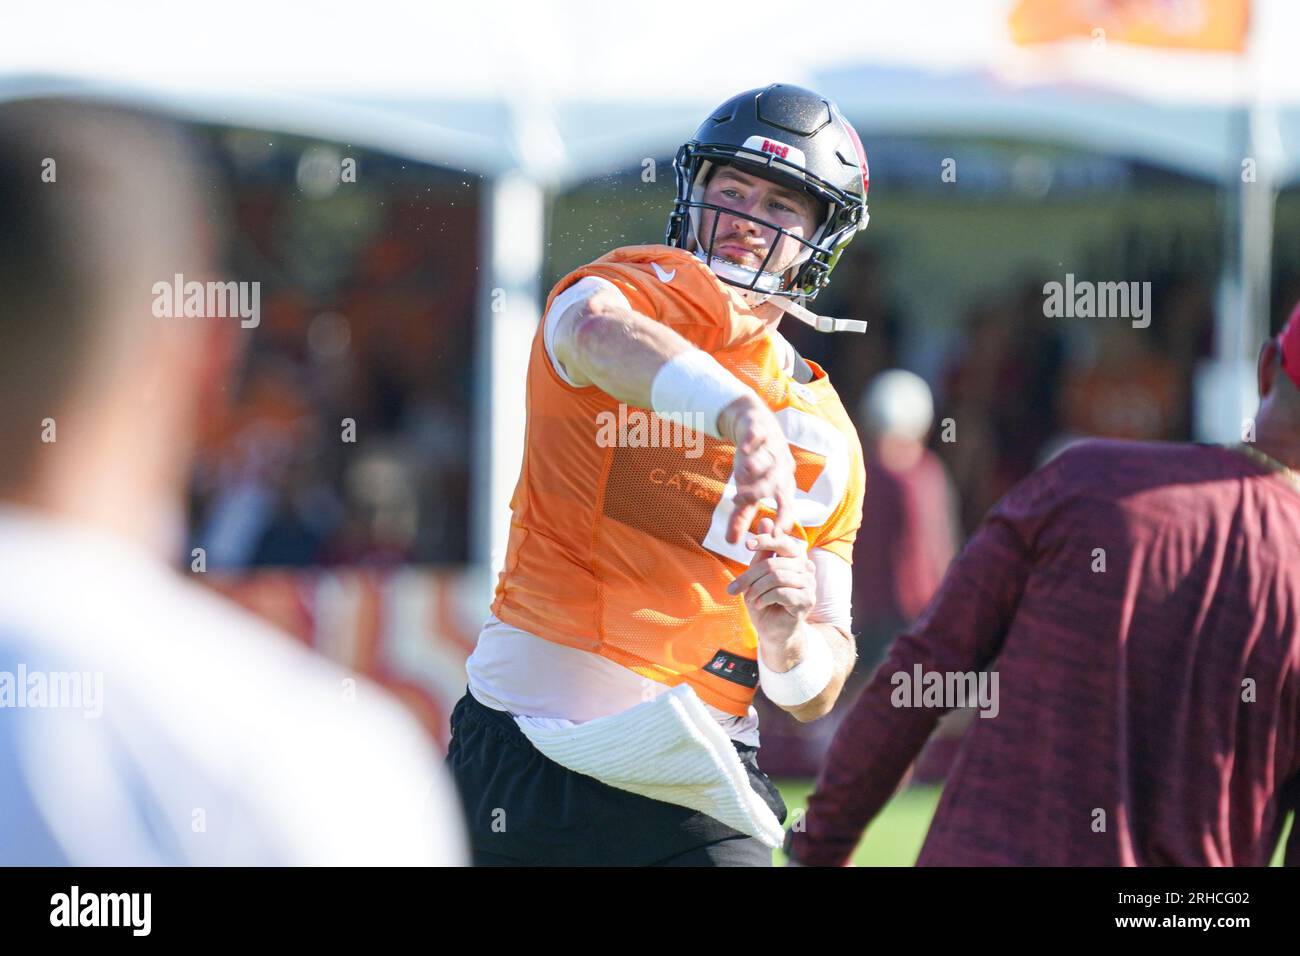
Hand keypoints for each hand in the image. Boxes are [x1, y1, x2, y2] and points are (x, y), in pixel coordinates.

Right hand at [717, 395, 795, 543]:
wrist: (754, 424)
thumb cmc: (756, 465)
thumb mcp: (749, 490)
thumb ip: (742, 516)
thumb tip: (731, 542)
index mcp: (783, 485)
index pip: (786, 506)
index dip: (782, 519)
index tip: (775, 536)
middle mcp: (781, 468)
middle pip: (775, 483)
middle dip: (758, 492)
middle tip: (738, 500)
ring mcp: (771, 448)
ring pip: (766, 460)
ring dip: (754, 467)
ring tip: (739, 475)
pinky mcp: (760, 430)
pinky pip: (757, 436)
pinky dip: (751, 441)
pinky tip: (742, 449)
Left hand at [726, 517, 815, 645]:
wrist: (773, 630)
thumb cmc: (764, 600)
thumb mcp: (758, 574)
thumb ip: (763, 550)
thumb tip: (766, 520)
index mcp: (796, 557)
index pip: (783, 542)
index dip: (765, 541)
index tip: (746, 545)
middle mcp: (806, 568)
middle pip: (773, 563)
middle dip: (749, 576)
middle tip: (735, 588)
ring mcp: (810, 584)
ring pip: (776, 577)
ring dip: (756, 589)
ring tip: (749, 599)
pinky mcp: (807, 600)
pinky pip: (781, 592)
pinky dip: (764, 598)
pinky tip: (759, 604)